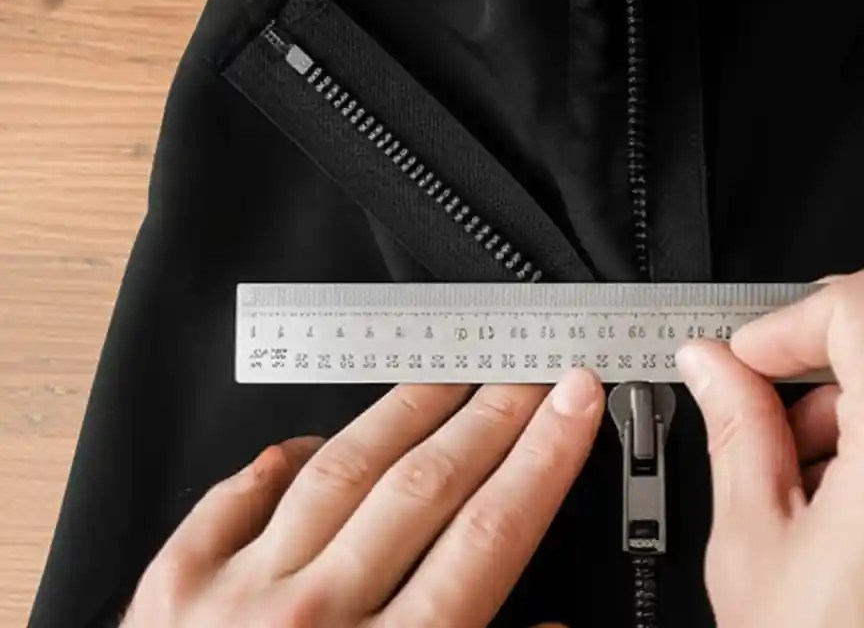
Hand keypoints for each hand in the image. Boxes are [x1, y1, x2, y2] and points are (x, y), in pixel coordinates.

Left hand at [122, 371, 602, 627]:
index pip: (491, 535)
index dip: (544, 458)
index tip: (574, 404)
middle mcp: (317, 618)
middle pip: (427, 488)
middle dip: (492, 420)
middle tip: (528, 376)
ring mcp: (238, 595)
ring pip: (341, 470)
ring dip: (406, 414)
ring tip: (448, 378)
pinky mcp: (172, 588)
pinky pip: (237, 496)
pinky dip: (283, 458)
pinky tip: (316, 438)